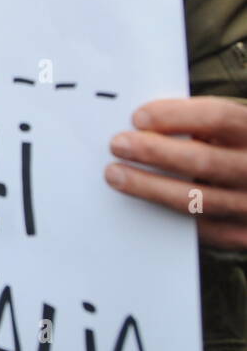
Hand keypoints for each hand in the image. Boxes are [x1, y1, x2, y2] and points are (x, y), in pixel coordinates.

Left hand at [106, 96, 246, 248]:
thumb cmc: (229, 148)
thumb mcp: (223, 129)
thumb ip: (192, 123)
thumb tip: (139, 125)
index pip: (218, 117)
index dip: (175, 116)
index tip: (138, 118)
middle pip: (203, 160)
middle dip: (154, 151)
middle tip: (118, 145)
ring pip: (196, 199)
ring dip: (149, 187)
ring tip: (115, 174)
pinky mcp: (242, 234)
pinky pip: (200, 229)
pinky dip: (166, 215)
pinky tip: (140, 203)